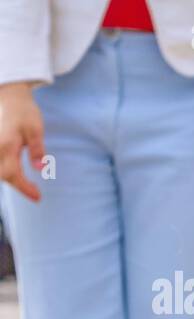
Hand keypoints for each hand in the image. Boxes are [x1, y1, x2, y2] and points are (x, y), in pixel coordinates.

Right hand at [0, 82, 44, 202]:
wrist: (9, 96)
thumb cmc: (24, 111)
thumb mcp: (35, 129)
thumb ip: (37, 150)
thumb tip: (40, 168)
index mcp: (6, 145)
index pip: (13, 174)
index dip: (25, 188)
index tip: (38, 198)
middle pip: (3, 175)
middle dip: (19, 186)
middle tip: (35, 193)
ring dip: (11, 179)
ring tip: (27, 186)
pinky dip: (5, 171)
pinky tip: (15, 174)